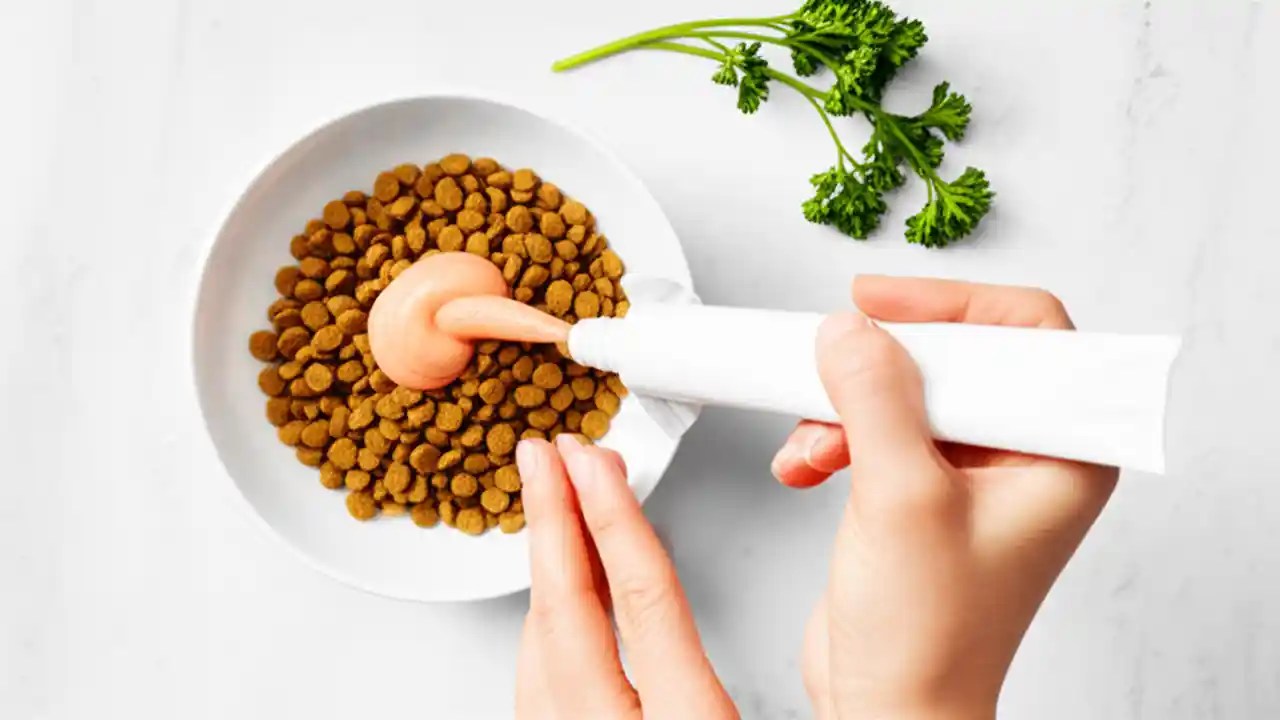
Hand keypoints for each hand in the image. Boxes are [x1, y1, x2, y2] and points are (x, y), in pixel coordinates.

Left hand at [514, 435, 737, 719]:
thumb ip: (751, 675)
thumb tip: (773, 618)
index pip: (643, 600)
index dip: (615, 518)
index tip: (595, 463)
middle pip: (569, 612)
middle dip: (554, 518)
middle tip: (547, 458)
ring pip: (540, 643)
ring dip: (549, 567)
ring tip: (558, 507)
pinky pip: (535, 679)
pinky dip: (550, 623)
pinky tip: (563, 599)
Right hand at [771, 276, 1118, 719]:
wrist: (890, 707)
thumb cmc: (931, 639)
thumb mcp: (901, 499)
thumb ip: (876, 400)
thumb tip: (850, 331)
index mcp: (1061, 456)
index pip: (1031, 334)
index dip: (955, 305)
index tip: (881, 301)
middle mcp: (1023, 459)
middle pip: (958, 356)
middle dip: (882, 365)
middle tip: (833, 359)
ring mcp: (970, 475)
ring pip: (907, 390)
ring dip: (845, 407)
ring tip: (812, 445)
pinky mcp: (920, 491)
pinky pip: (877, 428)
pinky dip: (833, 436)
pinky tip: (805, 464)